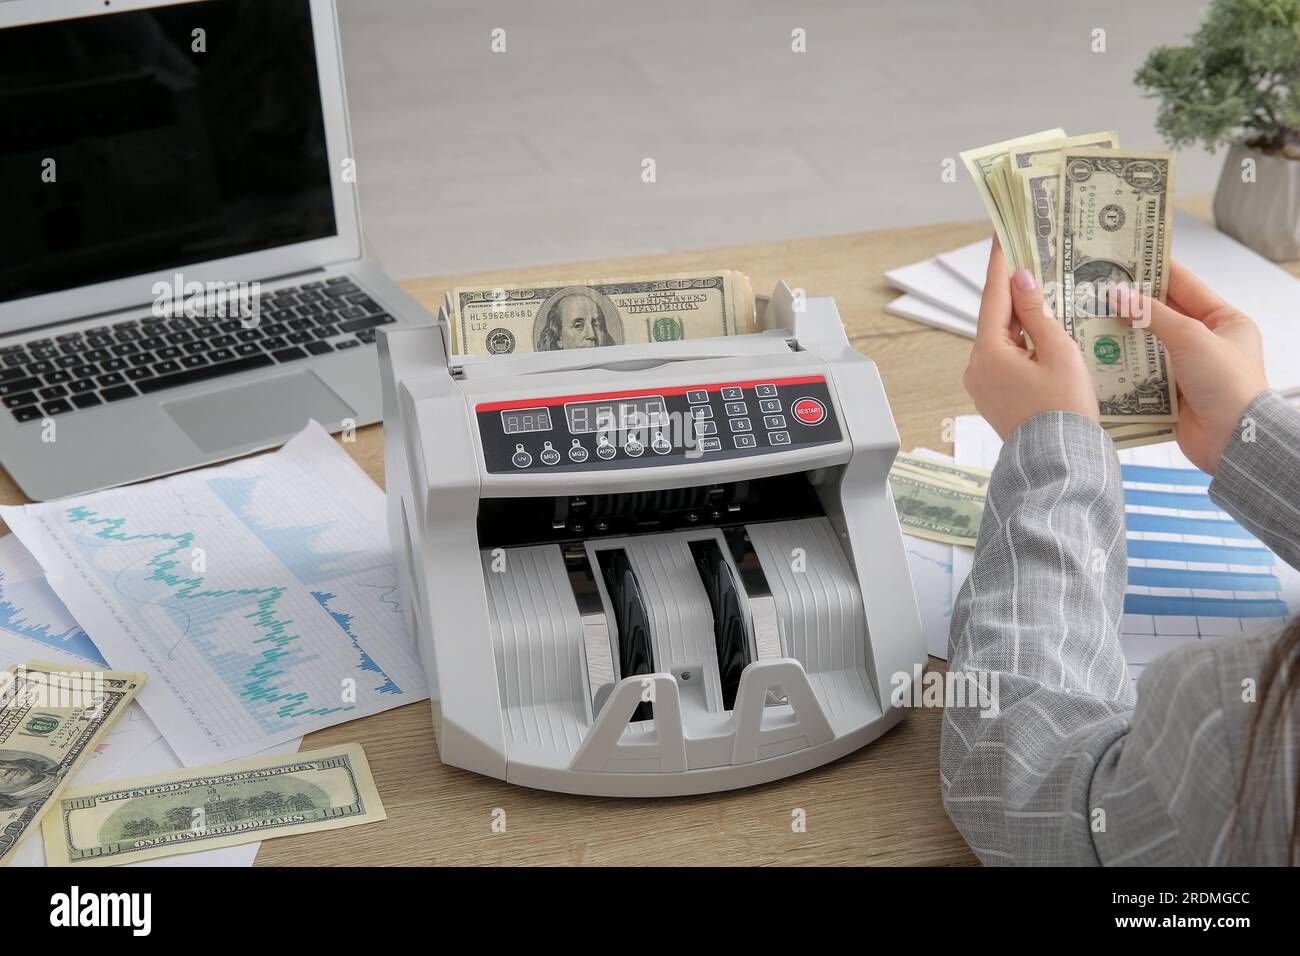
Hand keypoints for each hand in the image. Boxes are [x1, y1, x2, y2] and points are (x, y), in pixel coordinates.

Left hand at [964, 240, 1098, 438]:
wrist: (1060, 459)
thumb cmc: (1064, 406)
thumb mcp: (1057, 350)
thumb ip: (1037, 312)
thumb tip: (1021, 279)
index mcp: (988, 353)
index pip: (993, 297)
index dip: (1000, 264)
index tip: (1001, 236)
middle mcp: (977, 367)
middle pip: (997, 319)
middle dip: (1016, 292)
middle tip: (1031, 259)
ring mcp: (983, 385)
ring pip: (1002, 340)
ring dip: (1022, 319)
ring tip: (1045, 292)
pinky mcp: (994, 398)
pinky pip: (1007, 360)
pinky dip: (1023, 344)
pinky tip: (1043, 334)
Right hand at [1115, 263, 1267, 473]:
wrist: (1232, 440)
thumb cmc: (1226, 383)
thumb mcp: (1191, 338)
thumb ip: (1153, 315)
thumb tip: (1120, 294)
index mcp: (1224, 321)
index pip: (1185, 286)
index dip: (1155, 271)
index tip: (1125, 259)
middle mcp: (1207, 342)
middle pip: (1163, 316)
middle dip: (1132, 306)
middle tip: (1098, 291)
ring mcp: (1188, 369)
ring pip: (1149, 346)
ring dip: (1124, 337)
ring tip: (1091, 321)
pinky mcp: (1171, 394)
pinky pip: (1143, 374)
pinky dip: (1124, 367)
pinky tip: (1099, 358)